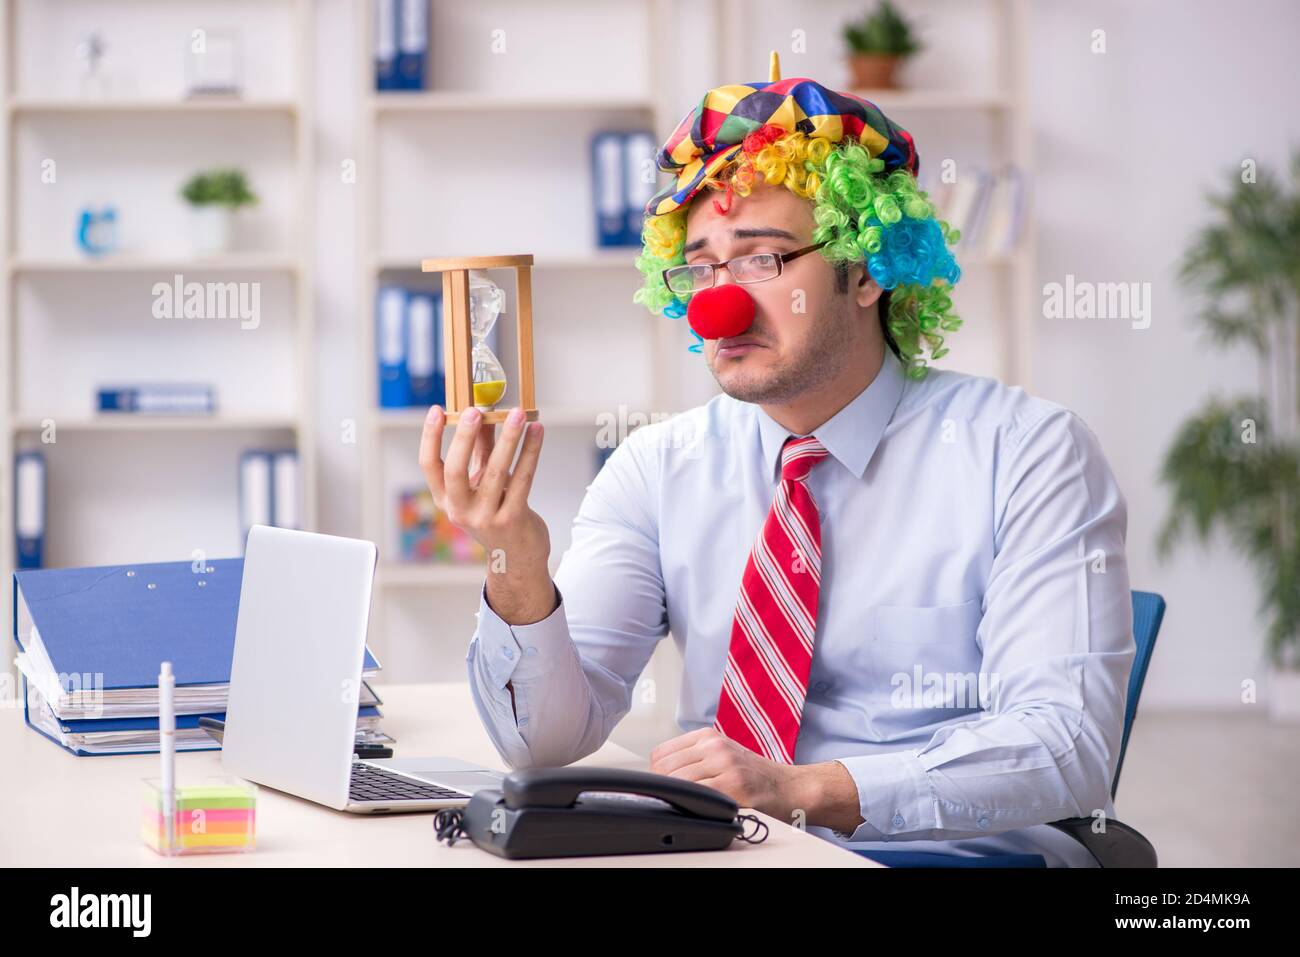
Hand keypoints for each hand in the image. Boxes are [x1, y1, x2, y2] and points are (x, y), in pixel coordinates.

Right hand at [418, 405, 554, 622]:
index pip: (429, 466)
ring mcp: (485, 518)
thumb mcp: (482, 483)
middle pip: (455, 470)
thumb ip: (480, 450)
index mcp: (446, 500)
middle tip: (475, 410)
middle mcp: (460, 511)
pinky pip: (522, 480)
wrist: (516, 557)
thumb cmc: (497, 511)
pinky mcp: (512, 520)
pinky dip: (530, 453)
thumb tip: (483, 413)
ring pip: (495, 472)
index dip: (430, 437)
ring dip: (508, 439)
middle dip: (464, 437)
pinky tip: (537, 432)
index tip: (437, 410)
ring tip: (518, 414)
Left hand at [650, 728, 798, 818]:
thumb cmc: (754, 775)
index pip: (660, 753)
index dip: (655, 775)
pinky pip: (699, 796)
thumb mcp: (722, 755)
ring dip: (678, 799)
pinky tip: (701, 810)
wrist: (790, 786)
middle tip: (673, 802)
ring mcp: (725, 763)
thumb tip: (658, 775)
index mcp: (707, 735)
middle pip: (665, 769)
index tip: (662, 788)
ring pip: (679, 782)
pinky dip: (693, 805)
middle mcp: (714, 745)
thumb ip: (693, 758)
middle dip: (664, 789)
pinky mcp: (734, 784)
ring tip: (688, 806)